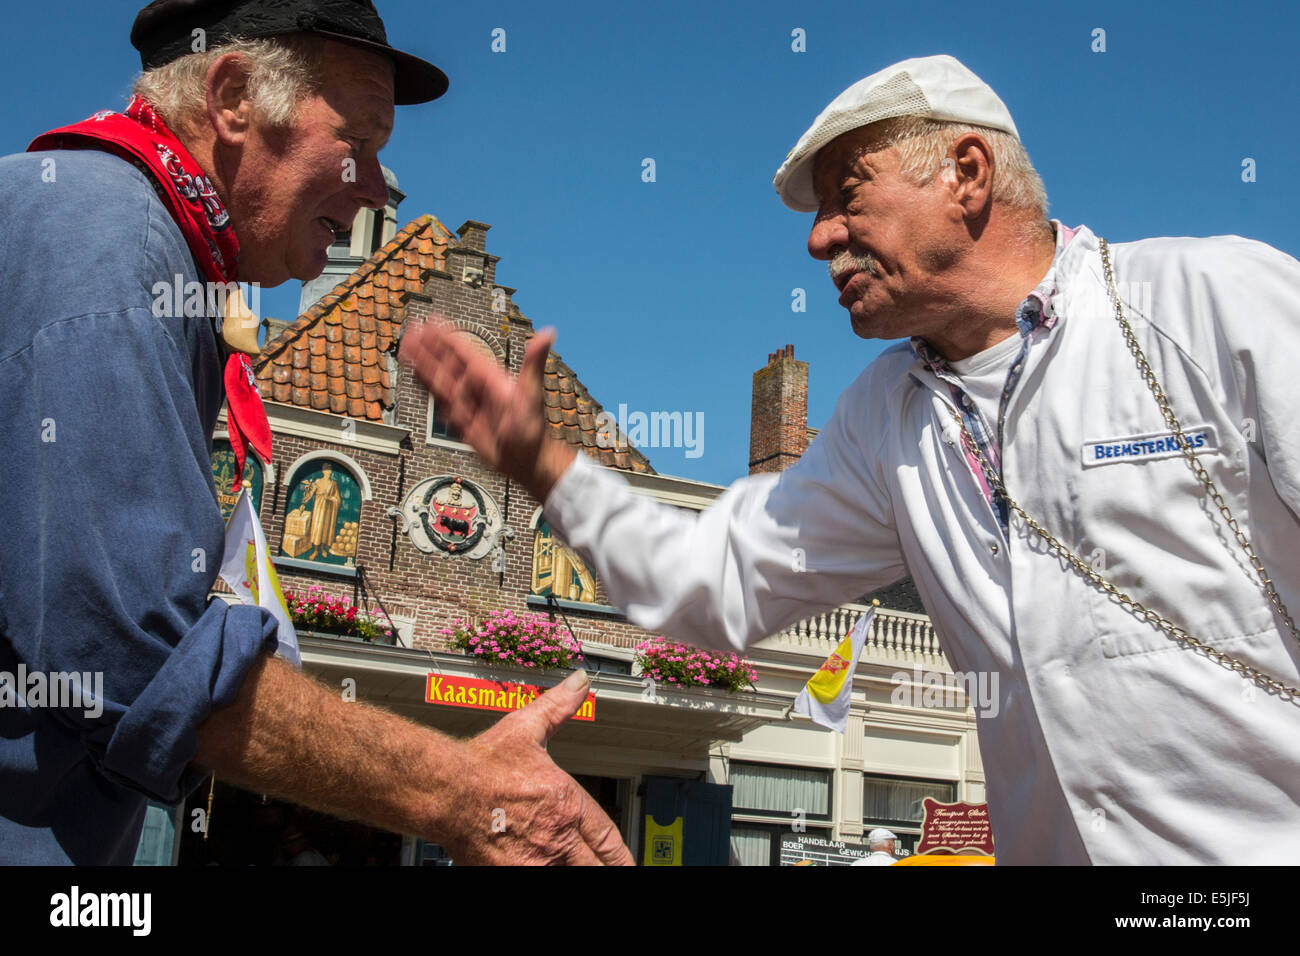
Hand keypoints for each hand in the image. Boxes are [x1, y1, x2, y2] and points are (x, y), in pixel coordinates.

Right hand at [398, 320, 576, 502]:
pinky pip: (440, 400)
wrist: (526, 461)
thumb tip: (548, 333)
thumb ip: (533, 363)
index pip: (463, 350)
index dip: (446, 335)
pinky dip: (427, 388)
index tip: (431, 321)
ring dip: (423, 364)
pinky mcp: (461, 419)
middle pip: (447, 361)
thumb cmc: (533, 430)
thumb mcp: (532, 394)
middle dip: (429, 346)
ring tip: (407, 348)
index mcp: (490, 376)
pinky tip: (417, 377)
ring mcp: (468, 402)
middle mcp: (476, 386)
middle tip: (412, 328)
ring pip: (439, 378)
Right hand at [435, 670, 633, 864]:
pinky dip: (550, 877)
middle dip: (605, 868)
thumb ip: (558, 707)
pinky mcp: (513, 874)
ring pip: (576, 875)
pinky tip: (549, 872)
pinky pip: (544, 881)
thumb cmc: (480, 764)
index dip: (620, 855)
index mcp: (567, 802)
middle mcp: (558, 834)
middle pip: (597, 866)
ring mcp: (537, 859)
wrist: (443, 790)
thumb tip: (580, 683)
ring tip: (583, 871)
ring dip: (581, 872)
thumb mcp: (526, 727)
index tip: (626, 861)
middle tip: (609, 868)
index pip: (607, 837)